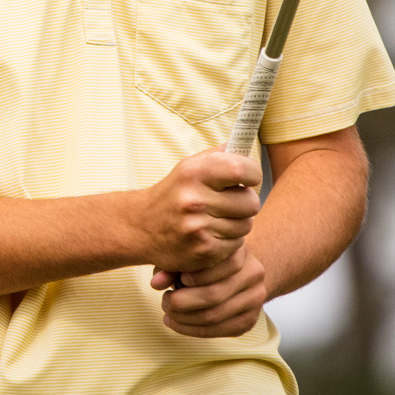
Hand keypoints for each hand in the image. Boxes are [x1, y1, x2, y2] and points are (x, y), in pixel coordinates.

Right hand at [132, 149, 260, 273]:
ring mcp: (198, 228)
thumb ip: (219, 155)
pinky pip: (237, 245)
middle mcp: (194, 200)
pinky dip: (229, 241)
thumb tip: (246, 143)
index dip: (254, 174)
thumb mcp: (189, 166)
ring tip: (218, 219)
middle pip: (251, 202)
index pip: (242, 170)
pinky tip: (212, 235)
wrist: (140, 227)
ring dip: (237, 223)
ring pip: (246, 225)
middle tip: (231, 202)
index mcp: (193, 173)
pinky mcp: (203, 251)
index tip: (250, 178)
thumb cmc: (172, 193)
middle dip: (246, 202)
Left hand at [151, 243, 267, 338]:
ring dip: (184, 320)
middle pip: (213, 295)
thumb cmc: (204, 262)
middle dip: (181, 303)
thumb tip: (156, 283)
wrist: (236, 273)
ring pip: (214, 316)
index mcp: (238, 250)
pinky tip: (176, 323)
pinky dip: (192, 330)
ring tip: (168, 313)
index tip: (177, 280)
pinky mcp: (250, 320)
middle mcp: (253, 273)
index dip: (190, 277)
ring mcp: (255, 298)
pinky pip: (219, 331)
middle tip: (164, 301)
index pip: (213, 265)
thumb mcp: (188, 257)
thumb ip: (171, 266)